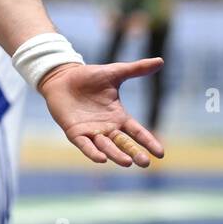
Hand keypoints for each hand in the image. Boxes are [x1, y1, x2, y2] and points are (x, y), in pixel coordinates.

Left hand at [38, 60, 165, 166]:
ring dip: (116, 155)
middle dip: (134, 154)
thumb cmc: (88, 77)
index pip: (137, 132)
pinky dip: (92, 152)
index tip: (160, 154)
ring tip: (127, 162)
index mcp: (119, 116)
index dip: (148, 142)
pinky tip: (101, 159)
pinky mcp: (74, 132)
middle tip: (145, 163)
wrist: (61, 77)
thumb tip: (160, 60)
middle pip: (124, 144)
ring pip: (106, 147)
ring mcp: (91, 131)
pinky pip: (85, 145)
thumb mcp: (114, 73)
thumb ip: (136, 69)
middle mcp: (107, 128)